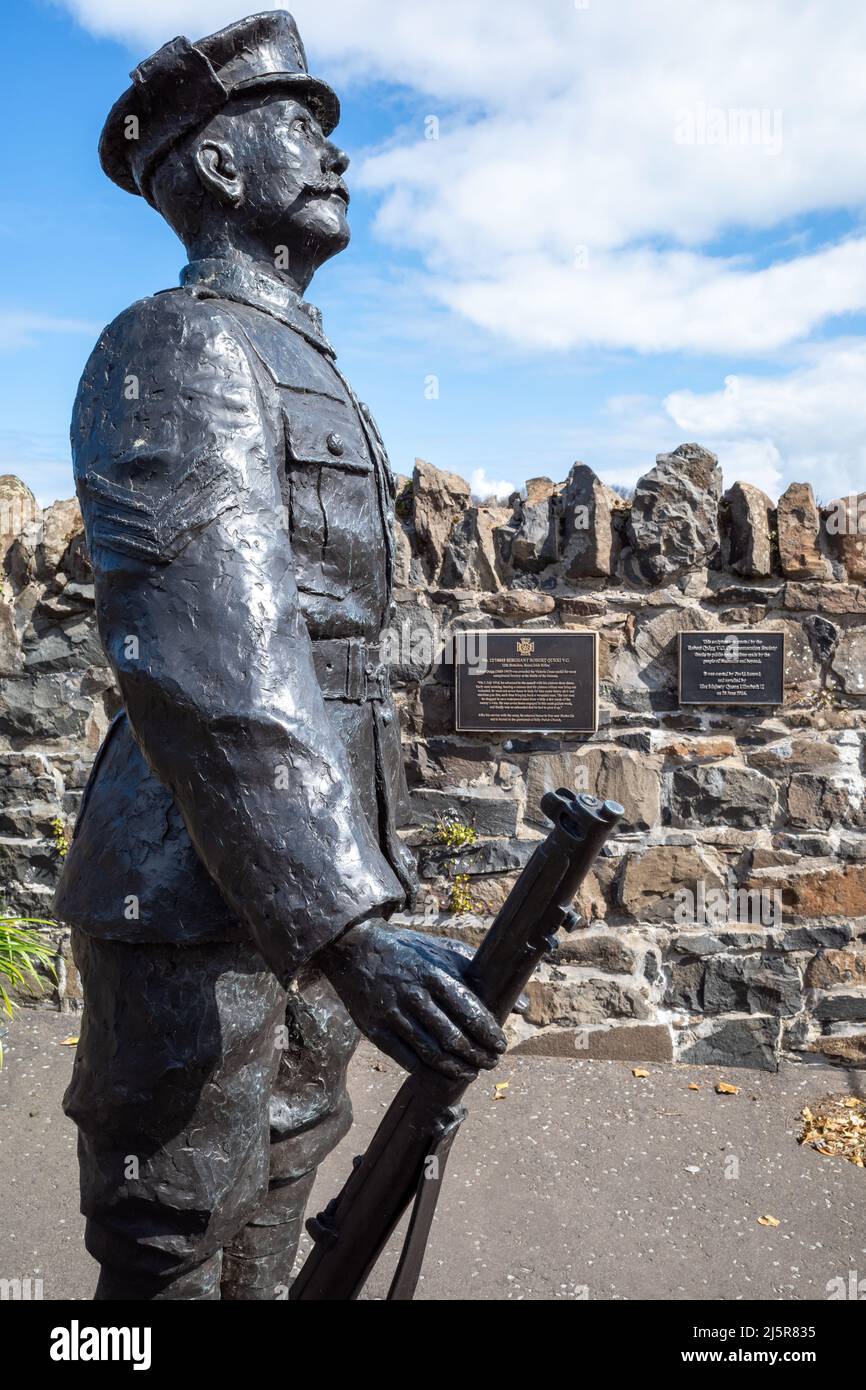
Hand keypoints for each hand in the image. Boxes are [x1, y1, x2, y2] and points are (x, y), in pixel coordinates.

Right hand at [318, 920, 505, 1082]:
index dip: (489, 1034)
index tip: (501, 1045)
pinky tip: (442, 1073)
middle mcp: (413, 994)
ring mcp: (392, 1013)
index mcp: (433, 973)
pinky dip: (426, 1070)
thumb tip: (521, 1006)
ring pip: (431, 1053)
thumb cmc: (409, 950)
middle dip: (477, 1056)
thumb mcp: (445, 951)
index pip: (469, 1011)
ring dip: (456, 1068)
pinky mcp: (374, 1029)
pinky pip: (405, 1058)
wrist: (356, 948)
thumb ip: (480, 975)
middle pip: (452, 1037)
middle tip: (491, 1063)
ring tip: (471, 1072)